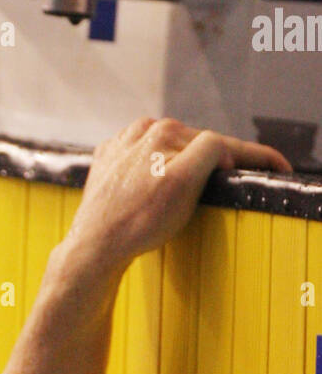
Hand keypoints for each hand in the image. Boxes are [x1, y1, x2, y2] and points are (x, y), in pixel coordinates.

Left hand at [63, 117, 292, 273]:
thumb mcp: (185, 185)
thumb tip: (220, 147)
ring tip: (178, 194)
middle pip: (194, 144)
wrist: (96, 244)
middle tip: (225, 188)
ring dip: (182, 165)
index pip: (219, 142)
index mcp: (164, 131)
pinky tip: (152, 187)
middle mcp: (142, 129)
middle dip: (212, 163)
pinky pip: (141, 158)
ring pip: (168, 149)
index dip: (252, 155)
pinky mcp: (107, 158)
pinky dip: (153, 169)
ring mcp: (121, 143)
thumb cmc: (140, 220)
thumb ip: (209, 152)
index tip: (278, 165)